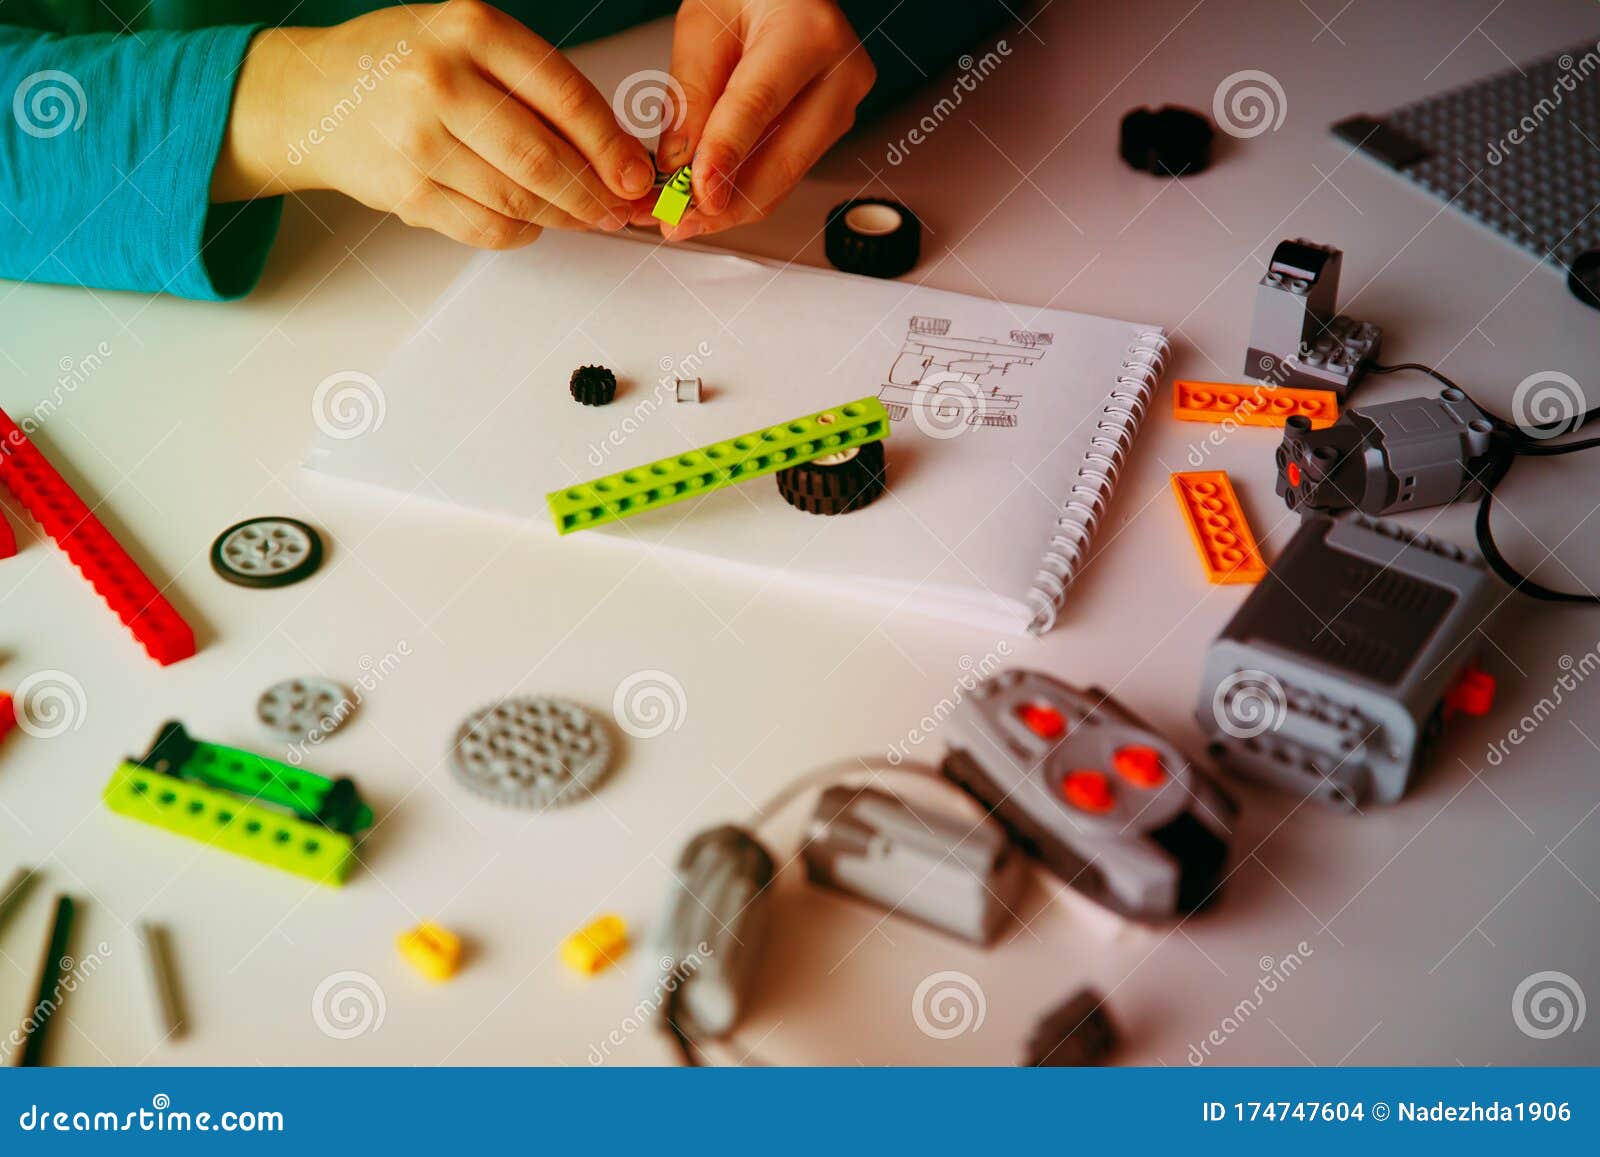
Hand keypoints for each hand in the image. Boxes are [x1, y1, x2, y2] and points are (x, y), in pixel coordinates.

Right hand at [212, 1, 656, 248]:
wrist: (315, 96)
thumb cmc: (404, 66)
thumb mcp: (472, 45)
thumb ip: (538, 88)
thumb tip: (616, 154)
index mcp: (471, 30)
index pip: (565, 96)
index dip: (610, 147)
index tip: (636, 176)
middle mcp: (440, 80)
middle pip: (543, 158)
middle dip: (593, 195)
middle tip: (616, 210)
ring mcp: (417, 140)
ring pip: (518, 201)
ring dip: (562, 218)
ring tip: (582, 217)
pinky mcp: (405, 192)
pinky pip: (486, 230)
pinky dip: (520, 233)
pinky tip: (530, 222)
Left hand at [644, 0, 874, 238]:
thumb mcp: (701, 22)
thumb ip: (690, 93)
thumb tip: (677, 164)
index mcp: (809, 34)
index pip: (759, 106)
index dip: (725, 155)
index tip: (695, 193)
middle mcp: (840, 76)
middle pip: (781, 162)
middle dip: (722, 203)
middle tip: (672, 220)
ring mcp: (841, 108)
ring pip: (782, 180)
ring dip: (728, 207)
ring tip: (677, 217)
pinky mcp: (830, 131)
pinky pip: (784, 175)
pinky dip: (742, 194)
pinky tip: (706, 203)